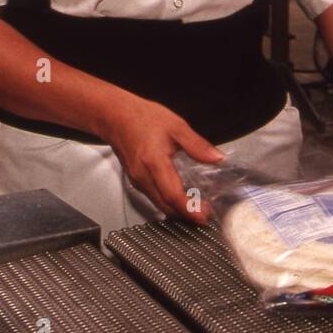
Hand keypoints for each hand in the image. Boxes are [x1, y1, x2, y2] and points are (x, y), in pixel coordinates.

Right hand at [99, 97, 223, 222]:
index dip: (189, 209)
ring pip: (158, 204)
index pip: (172, 194)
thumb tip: (216, 158)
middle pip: (165, 205)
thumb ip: (197, 145)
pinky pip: (152, 197)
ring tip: (196, 210)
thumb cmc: (142, 117)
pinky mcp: (134, 180)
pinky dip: (167, 203)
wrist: (115, 116)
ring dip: (176, 211)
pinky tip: (178, 198)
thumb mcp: (176, 126)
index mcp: (154, 162)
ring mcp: (136, 180)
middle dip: (186, 215)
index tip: (203, 216)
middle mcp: (143, 175)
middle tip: (205, 216)